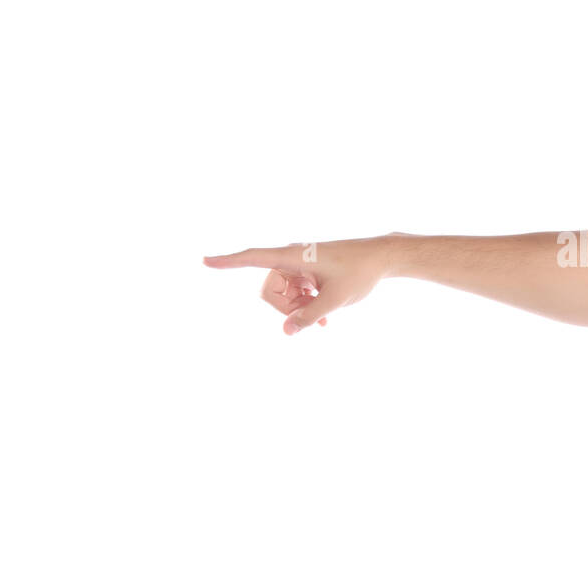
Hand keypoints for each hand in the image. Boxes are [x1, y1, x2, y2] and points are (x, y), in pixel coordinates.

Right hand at [203, 236, 393, 334]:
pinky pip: (295, 292)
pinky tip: (324, 319)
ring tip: (323, 318)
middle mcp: (292, 257)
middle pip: (269, 290)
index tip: (205, 261)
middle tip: (312, 317)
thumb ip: (309, 317)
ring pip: (283, 295)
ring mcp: (300, 265)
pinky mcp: (308, 271)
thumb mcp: (335, 300)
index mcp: (294, 256)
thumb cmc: (360, 273)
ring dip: (297, 309)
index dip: (229, 261)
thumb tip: (286, 331)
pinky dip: (305, 305)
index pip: (254, 257)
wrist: (383, 258)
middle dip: (285, 308)